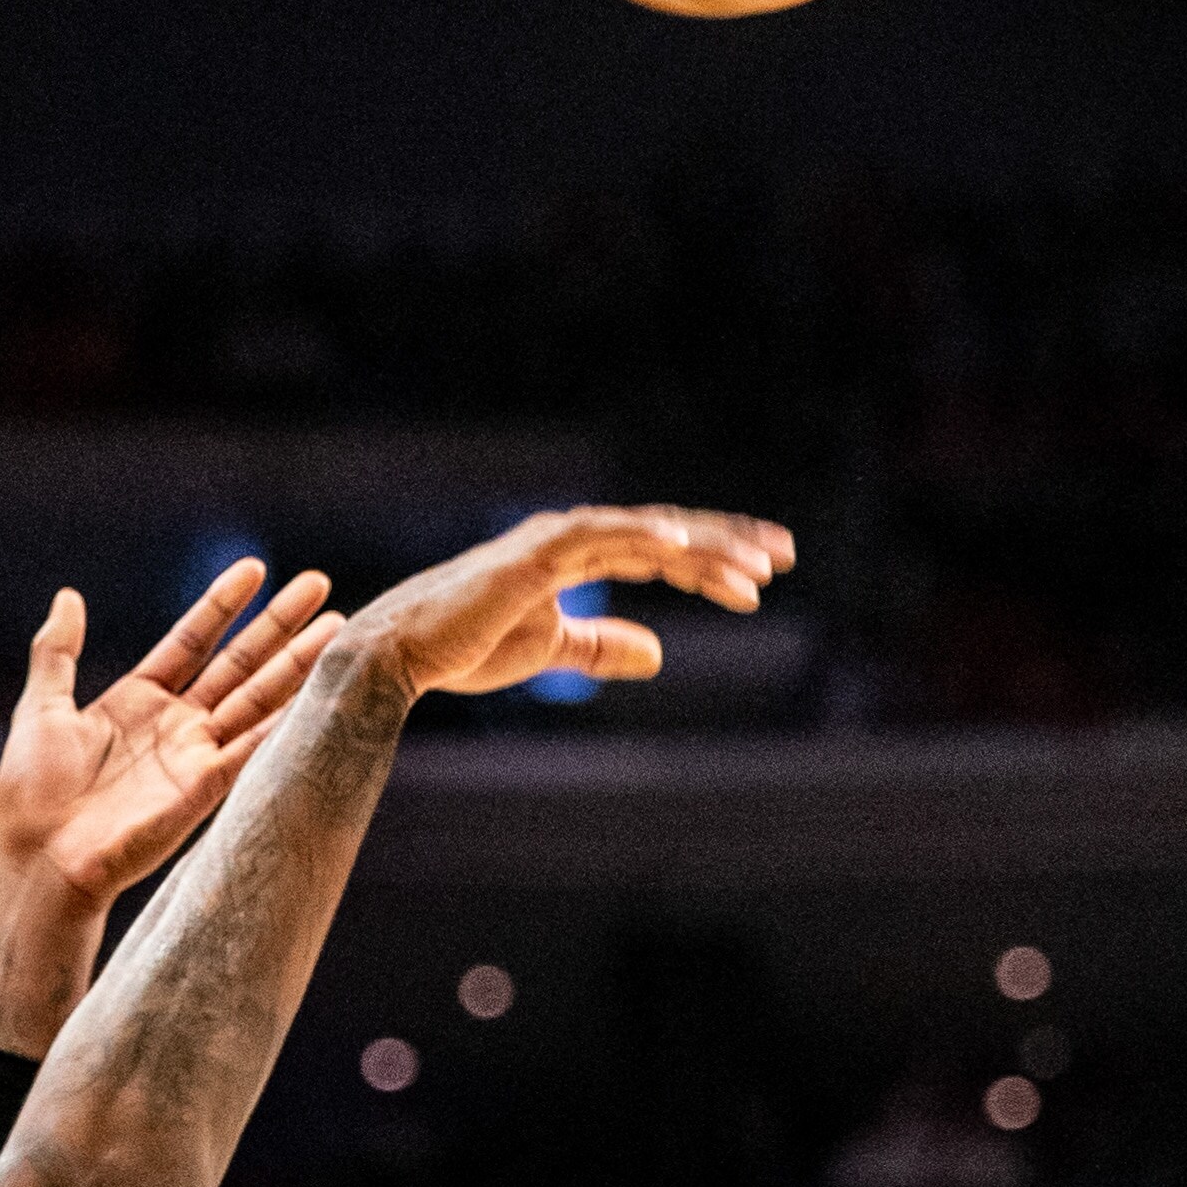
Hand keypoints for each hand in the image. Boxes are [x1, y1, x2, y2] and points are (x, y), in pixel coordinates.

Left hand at [0, 559, 340, 905]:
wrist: (41, 858)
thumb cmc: (32, 793)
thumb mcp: (42, 708)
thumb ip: (57, 652)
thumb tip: (68, 598)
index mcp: (139, 701)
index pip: (193, 640)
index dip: (223, 604)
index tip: (256, 568)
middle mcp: (176, 725)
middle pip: (239, 664)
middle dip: (279, 625)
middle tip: (319, 584)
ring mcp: (194, 757)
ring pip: (258, 699)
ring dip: (298, 664)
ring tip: (337, 629)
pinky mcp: (204, 790)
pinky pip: (251, 748)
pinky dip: (283, 722)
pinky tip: (315, 693)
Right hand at [349, 504, 789, 702]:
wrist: (402, 654)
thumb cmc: (465, 648)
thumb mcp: (551, 650)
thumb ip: (601, 646)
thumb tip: (658, 653)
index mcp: (576, 553)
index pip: (659, 549)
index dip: (712, 559)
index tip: (761, 577)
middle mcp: (571, 536)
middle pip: (666, 532)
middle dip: (728, 543)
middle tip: (784, 556)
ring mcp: (553, 539)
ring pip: (646, 533)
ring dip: (704, 549)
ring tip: (756, 571)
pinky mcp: (535, 555)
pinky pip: (602, 537)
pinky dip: (644, 537)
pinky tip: (687, 548)